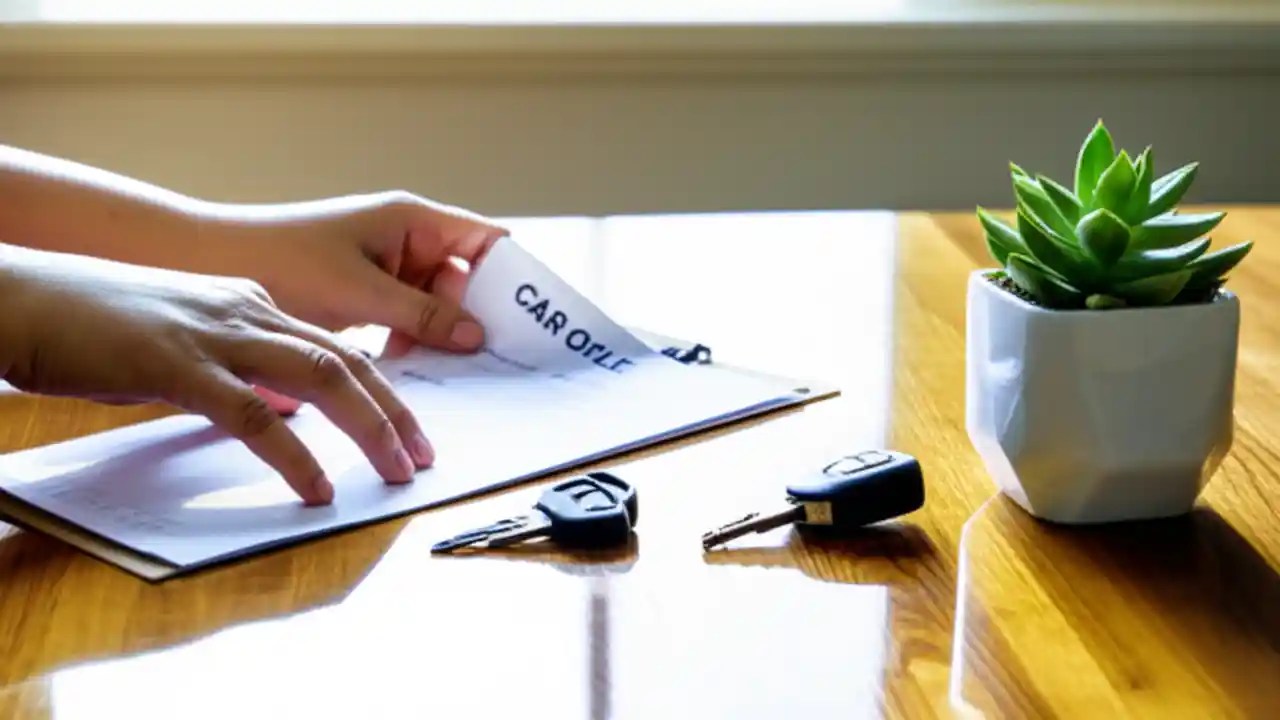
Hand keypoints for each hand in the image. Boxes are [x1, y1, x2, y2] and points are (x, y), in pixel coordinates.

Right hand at [0, 246, 433, 505]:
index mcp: (251, 305)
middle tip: (424, 458)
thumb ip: (239, 372)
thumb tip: (282, 411)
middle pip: (348, 360)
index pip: (339, 348)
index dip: (384, 391)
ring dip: (369, 428)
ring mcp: (215, 334)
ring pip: (321, 377)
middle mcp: (247, 311)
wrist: (21, 297)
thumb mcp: (186, 345)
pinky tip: (317, 488)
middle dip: (395, 413)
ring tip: (396, 472)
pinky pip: (252, 414)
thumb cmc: (95, 324)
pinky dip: (294, 455)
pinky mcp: (176, 365)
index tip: (411, 431)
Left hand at [199, 191, 508, 357]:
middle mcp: (405, 238)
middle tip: (493, 361)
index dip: (515, 276)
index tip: (534, 319)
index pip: (487, 242)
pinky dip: (414, 341)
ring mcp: (386, 267)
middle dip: (477, 317)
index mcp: (412, 220)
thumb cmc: (281, 261)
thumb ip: (423, 313)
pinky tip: (410, 368)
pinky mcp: (365, 294)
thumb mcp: (360, 292)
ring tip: (450, 372)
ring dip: (442, 335)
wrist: (207, 265)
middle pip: (467, 279)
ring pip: (437, 304)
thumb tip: (477, 336)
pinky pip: (407, 318)